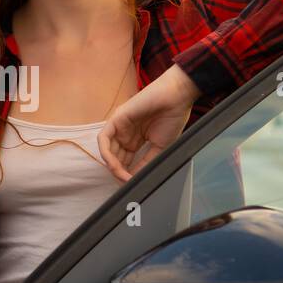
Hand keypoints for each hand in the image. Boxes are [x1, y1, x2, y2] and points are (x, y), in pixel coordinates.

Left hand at [98, 65, 199, 181]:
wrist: (178, 97)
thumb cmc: (173, 118)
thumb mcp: (160, 147)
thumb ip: (146, 162)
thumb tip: (136, 179)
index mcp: (136, 140)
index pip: (125, 161)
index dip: (127, 174)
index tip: (133, 185)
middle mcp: (125, 134)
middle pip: (115, 157)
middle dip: (119, 172)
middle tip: (126, 184)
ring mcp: (120, 126)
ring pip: (108, 150)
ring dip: (113, 166)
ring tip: (122, 177)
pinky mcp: (116, 119)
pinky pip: (104, 139)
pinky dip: (106, 153)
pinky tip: (115, 165)